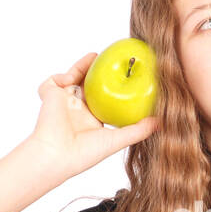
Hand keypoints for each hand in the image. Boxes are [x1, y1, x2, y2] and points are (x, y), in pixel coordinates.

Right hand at [29, 52, 161, 176]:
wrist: (56, 155)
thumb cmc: (84, 153)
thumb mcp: (117, 140)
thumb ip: (138, 130)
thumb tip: (161, 121)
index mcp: (91, 119)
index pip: (103, 98)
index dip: (112, 87)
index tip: (126, 76)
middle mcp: (76, 109)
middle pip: (88, 85)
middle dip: (97, 72)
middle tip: (112, 60)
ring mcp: (62, 102)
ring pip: (71, 78)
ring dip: (81, 67)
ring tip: (95, 56)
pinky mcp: (49, 96)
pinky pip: (53, 81)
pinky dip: (62, 76)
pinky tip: (70, 79)